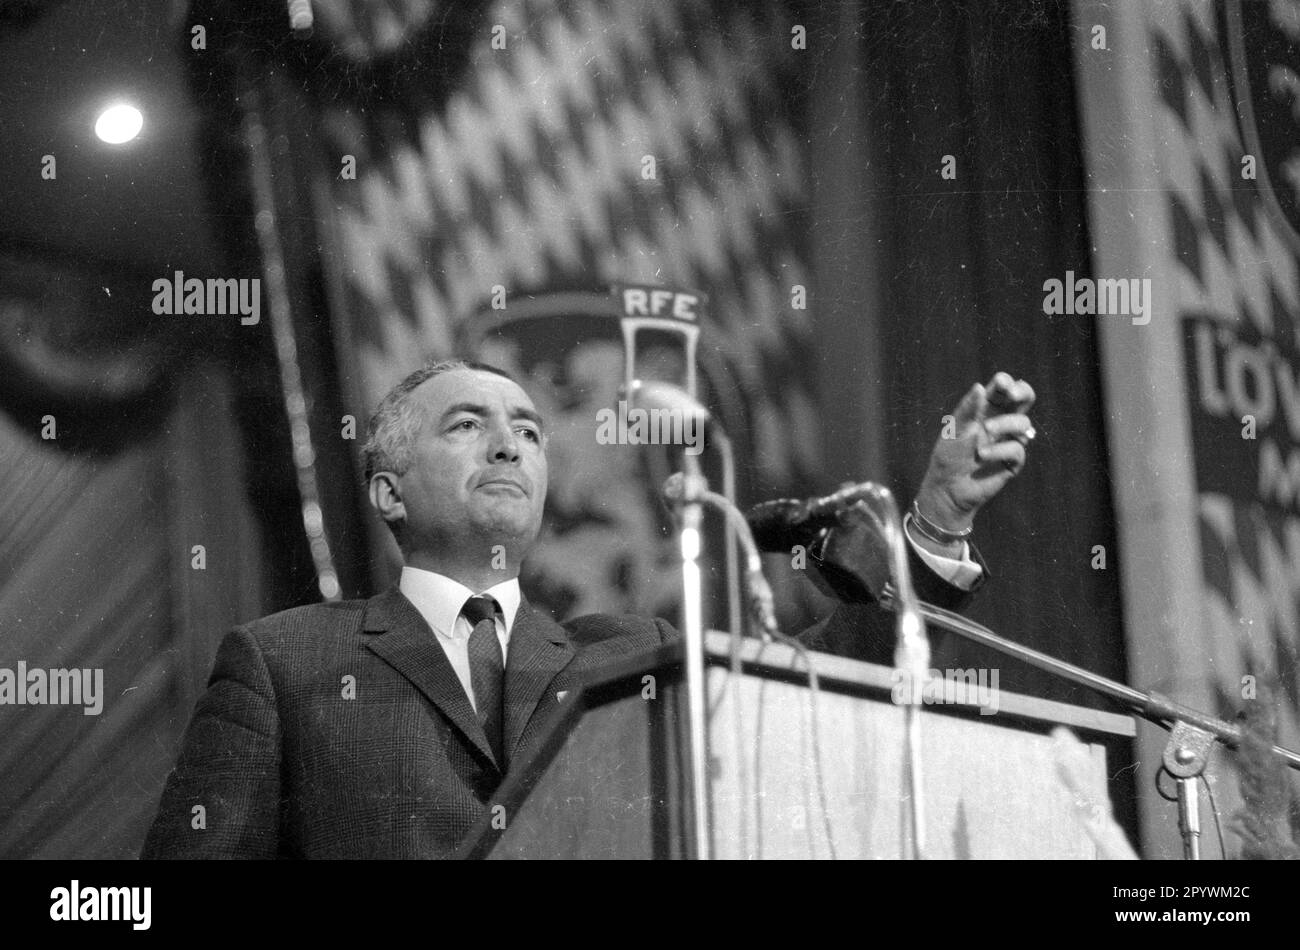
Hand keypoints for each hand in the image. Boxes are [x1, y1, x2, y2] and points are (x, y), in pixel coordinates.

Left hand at [913, 371, 1035, 534]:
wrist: (948, 488)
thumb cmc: (949, 456)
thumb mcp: (954, 430)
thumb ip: (967, 409)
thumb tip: (980, 386)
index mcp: (986, 410)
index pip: (1002, 390)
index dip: (1006, 383)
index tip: (1000, 383)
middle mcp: (1001, 422)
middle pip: (1024, 399)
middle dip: (1022, 392)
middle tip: (1012, 394)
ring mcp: (1009, 440)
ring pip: (1024, 423)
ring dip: (1004, 424)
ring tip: (984, 433)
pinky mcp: (1013, 461)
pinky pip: (1017, 449)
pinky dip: (1000, 450)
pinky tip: (983, 455)